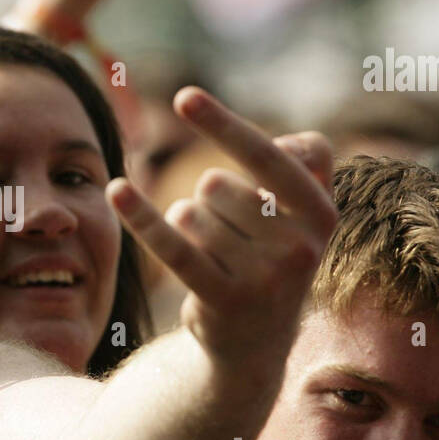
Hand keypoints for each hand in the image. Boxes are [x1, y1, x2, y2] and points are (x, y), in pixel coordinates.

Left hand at [107, 88, 337, 367]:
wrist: (257, 342)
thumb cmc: (272, 253)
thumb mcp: (303, 209)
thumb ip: (308, 162)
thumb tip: (290, 143)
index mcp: (321, 213)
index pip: (269, 156)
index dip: (223, 125)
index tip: (182, 97)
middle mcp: (301, 247)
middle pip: (215, 184)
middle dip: (206, 198)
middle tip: (225, 230)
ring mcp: (264, 278)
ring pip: (191, 214)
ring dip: (185, 223)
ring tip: (208, 250)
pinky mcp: (224, 301)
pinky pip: (173, 248)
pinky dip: (142, 217)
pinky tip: (116, 189)